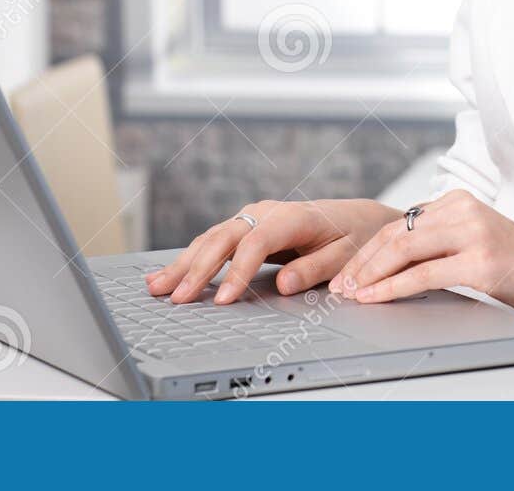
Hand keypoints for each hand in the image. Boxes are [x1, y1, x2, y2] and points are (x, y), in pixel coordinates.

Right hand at [146, 198, 397, 304]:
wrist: (358, 217)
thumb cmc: (354, 237)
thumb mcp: (346, 254)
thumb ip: (314, 268)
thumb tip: (284, 285)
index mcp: (293, 216)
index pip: (257, 244)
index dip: (237, 272)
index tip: (223, 301)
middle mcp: (267, 212)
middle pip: (224, 238)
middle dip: (197, 269)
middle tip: (177, 299)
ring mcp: (253, 217)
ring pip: (210, 238)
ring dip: (183, 263)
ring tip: (155, 287)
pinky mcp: (245, 226)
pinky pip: (212, 242)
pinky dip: (188, 258)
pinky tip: (165, 274)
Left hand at [331, 189, 513, 322]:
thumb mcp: (477, 240)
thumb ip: (442, 239)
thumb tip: (394, 259)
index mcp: (459, 200)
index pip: (400, 223)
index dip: (367, 249)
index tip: (347, 271)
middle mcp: (464, 210)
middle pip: (395, 233)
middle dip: (360, 262)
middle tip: (339, 285)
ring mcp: (474, 234)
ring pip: (404, 249)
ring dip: (370, 274)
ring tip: (351, 294)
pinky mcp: (482, 262)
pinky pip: (424, 275)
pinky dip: (393, 288)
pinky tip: (377, 298)